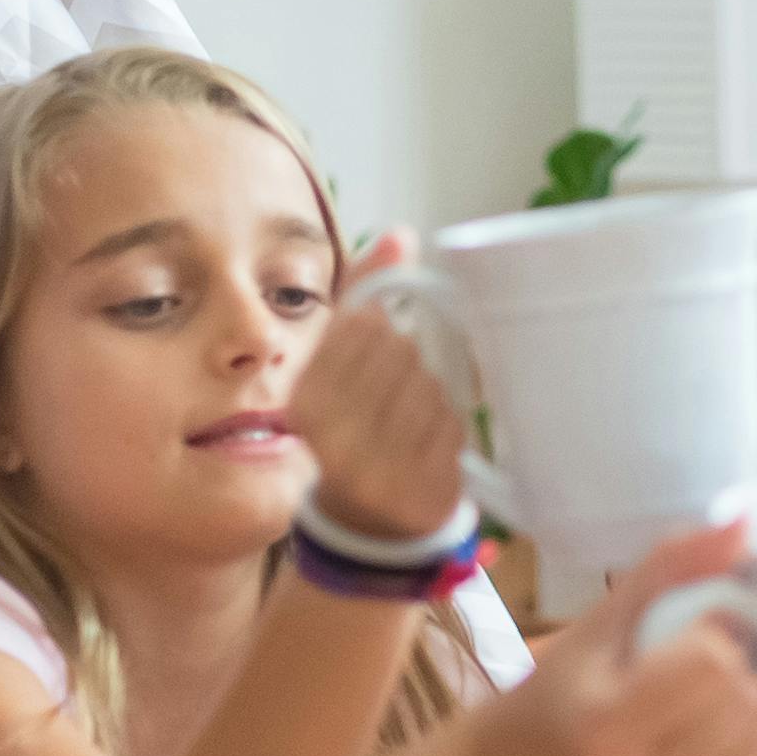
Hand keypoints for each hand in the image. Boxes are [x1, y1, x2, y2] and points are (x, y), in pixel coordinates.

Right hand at [292, 243, 470, 545]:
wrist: (367, 520)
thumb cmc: (354, 421)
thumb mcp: (338, 358)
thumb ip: (362, 292)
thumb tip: (401, 235)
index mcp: (304, 402)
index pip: (365, 326)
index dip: (384, 330)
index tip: (379, 351)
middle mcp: (332, 439)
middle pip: (402, 354)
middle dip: (411, 364)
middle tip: (399, 393)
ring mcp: (375, 472)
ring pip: (431, 388)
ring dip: (433, 395)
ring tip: (413, 418)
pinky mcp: (418, 494)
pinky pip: (453, 427)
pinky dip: (450, 426)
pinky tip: (430, 441)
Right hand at [495, 519, 756, 755]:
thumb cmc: (575, 687)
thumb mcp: (609, 619)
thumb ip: (674, 565)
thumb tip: (746, 519)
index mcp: (603, 722)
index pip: (711, 663)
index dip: (711, 641)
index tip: (683, 648)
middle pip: (745, 704)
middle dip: (736, 680)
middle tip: (699, 688)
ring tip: (717, 721)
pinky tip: (742, 754)